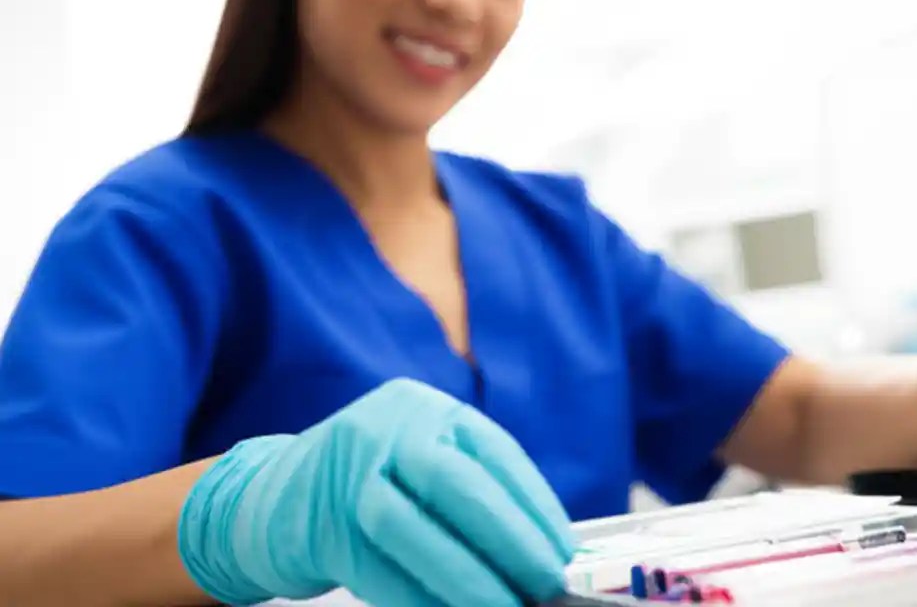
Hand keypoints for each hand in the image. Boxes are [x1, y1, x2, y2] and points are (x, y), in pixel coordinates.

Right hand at [177, 378, 575, 606]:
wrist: (272, 498)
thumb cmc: (370, 484)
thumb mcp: (421, 462)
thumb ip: (474, 494)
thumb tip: (541, 552)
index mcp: (423, 409)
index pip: (493, 452)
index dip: (534, 504)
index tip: (564, 550)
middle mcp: (383, 431)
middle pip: (455, 484)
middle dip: (509, 539)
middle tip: (545, 582)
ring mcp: (344, 476)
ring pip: (413, 530)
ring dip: (466, 578)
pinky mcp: (317, 528)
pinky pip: (378, 571)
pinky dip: (421, 599)